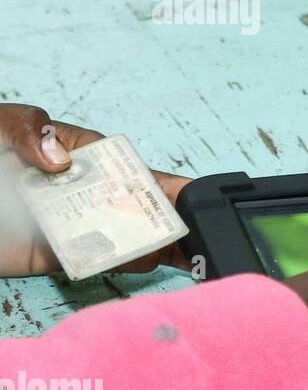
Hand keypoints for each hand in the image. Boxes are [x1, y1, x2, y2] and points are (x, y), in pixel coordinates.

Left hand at [0, 104, 189, 277]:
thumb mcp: (0, 123)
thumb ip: (31, 130)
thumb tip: (61, 161)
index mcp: (77, 156)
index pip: (131, 169)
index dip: (165, 183)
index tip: (193, 194)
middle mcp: (79, 193)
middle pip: (137, 208)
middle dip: (172, 219)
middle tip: (205, 233)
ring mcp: (68, 226)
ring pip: (123, 238)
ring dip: (155, 246)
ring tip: (190, 255)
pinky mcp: (51, 256)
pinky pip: (93, 263)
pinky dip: (120, 265)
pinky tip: (145, 263)